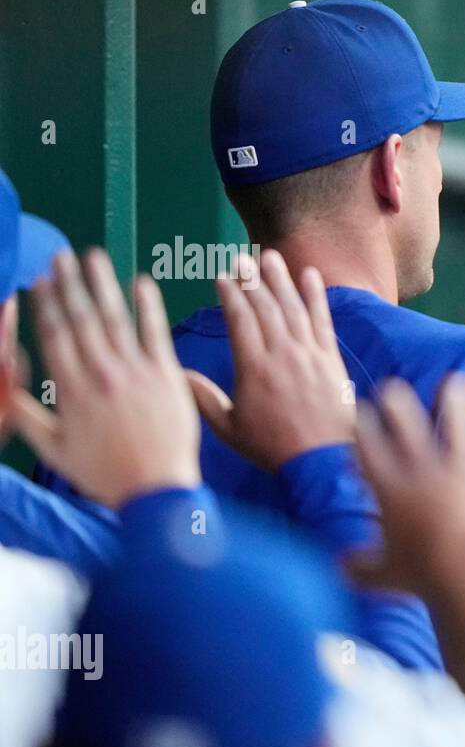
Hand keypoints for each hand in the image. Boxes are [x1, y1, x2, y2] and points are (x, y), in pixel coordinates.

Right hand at [10, 249, 200, 508]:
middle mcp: (101, 375)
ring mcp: (136, 373)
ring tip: (92, 257)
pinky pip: (156, 333)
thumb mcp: (54, 449)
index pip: (53, 335)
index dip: (45, 304)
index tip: (40, 280)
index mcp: (71, 391)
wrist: (157, 490)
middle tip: (61, 256)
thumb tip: (7, 387)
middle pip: (80, 319)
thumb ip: (28, 415)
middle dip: (68, 284)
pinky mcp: (167, 376)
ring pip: (114, 319)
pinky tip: (142, 282)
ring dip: (102, 284)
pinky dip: (148, 306)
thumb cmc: (106, 474)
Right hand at [185, 250, 354, 471]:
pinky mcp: (331, 360)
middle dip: (252, 280)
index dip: (230, 296)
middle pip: (265, 308)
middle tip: (242, 258)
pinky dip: (316, 297)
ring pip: (293, 309)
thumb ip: (203, 398)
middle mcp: (282, 355)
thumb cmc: (272, 448)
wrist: (322, 460)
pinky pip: (323, 322)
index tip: (221, 276)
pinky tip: (311, 276)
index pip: (239, 320)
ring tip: (270, 257)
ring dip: (281, 280)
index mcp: (253, 368)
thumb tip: (177, 373)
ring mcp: (309, 355)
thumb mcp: (229, 429)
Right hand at [350, 374, 464, 593]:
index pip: (367, 443)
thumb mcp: (383, 576)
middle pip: (404, 418)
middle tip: (393, 389)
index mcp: (392, 487)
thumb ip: (359, 566)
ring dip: (455, 397)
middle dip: (395, 399)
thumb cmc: (426, 580)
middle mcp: (425, 467)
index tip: (360, 413)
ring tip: (455, 385)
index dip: (360, 423)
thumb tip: (341, 565)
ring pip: (457, 414)